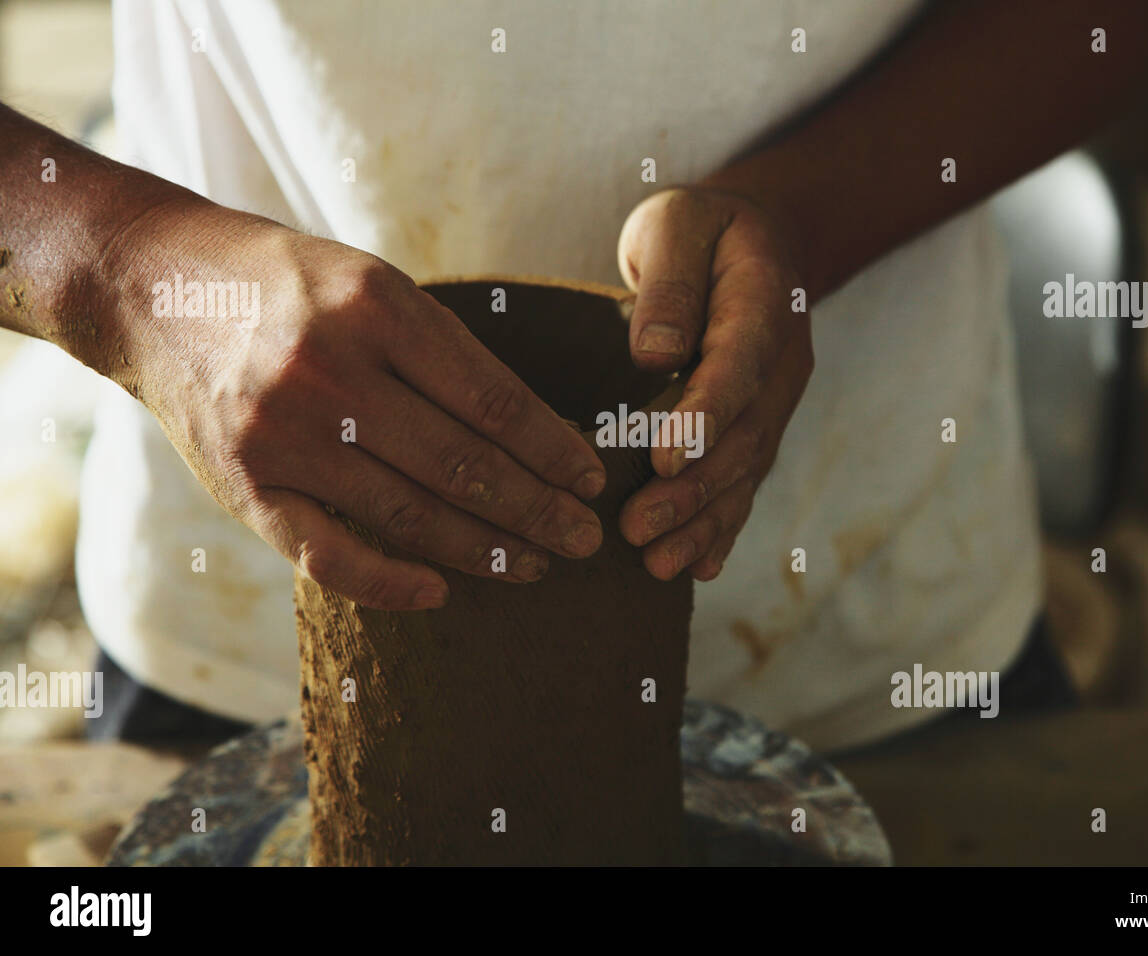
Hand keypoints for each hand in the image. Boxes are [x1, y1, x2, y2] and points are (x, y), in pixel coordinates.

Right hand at [97, 198, 606, 609]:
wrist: (153, 289)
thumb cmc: (285, 283)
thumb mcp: (371, 281)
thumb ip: (440, 350)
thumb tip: (530, 429)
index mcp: (377, 308)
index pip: (491, 399)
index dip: (551, 449)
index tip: (590, 479)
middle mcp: (332, 372)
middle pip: (462, 464)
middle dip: (536, 510)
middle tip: (585, 539)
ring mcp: (283, 435)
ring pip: (408, 513)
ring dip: (482, 549)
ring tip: (534, 566)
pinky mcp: (244, 486)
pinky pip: (328, 555)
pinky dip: (388, 583)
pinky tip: (441, 592)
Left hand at [615, 187, 813, 581]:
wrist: (754, 243)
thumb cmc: (702, 230)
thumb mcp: (677, 224)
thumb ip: (669, 280)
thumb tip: (653, 354)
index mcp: (764, 303)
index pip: (739, 365)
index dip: (704, 416)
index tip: (662, 459)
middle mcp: (781, 364)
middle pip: (743, 436)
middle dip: (691, 490)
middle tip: (636, 530)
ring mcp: (774, 402)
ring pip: (745, 472)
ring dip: (702, 522)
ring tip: (657, 564)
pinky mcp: (758, 427)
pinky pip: (745, 482)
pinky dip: (722, 526)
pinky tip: (696, 567)